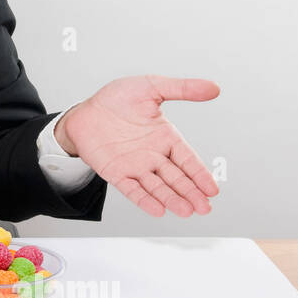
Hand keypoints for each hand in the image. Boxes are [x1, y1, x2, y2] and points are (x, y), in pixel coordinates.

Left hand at [54, 75, 220, 217]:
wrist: (83, 110)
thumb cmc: (116, 98)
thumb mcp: (151, 86)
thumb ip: (182, 88)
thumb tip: (213, 88)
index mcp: (165, 137)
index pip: (188, 159)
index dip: (200, 174)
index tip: (213, 189)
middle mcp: (152, 155)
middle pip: (176, 178)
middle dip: (191, 192)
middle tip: (205, 207)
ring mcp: (134, 166)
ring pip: (157, 187)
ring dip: (171, 199)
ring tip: (186, 211)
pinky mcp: (115, 173)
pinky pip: (132, 189)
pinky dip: (144, 200)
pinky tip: (158, 210)